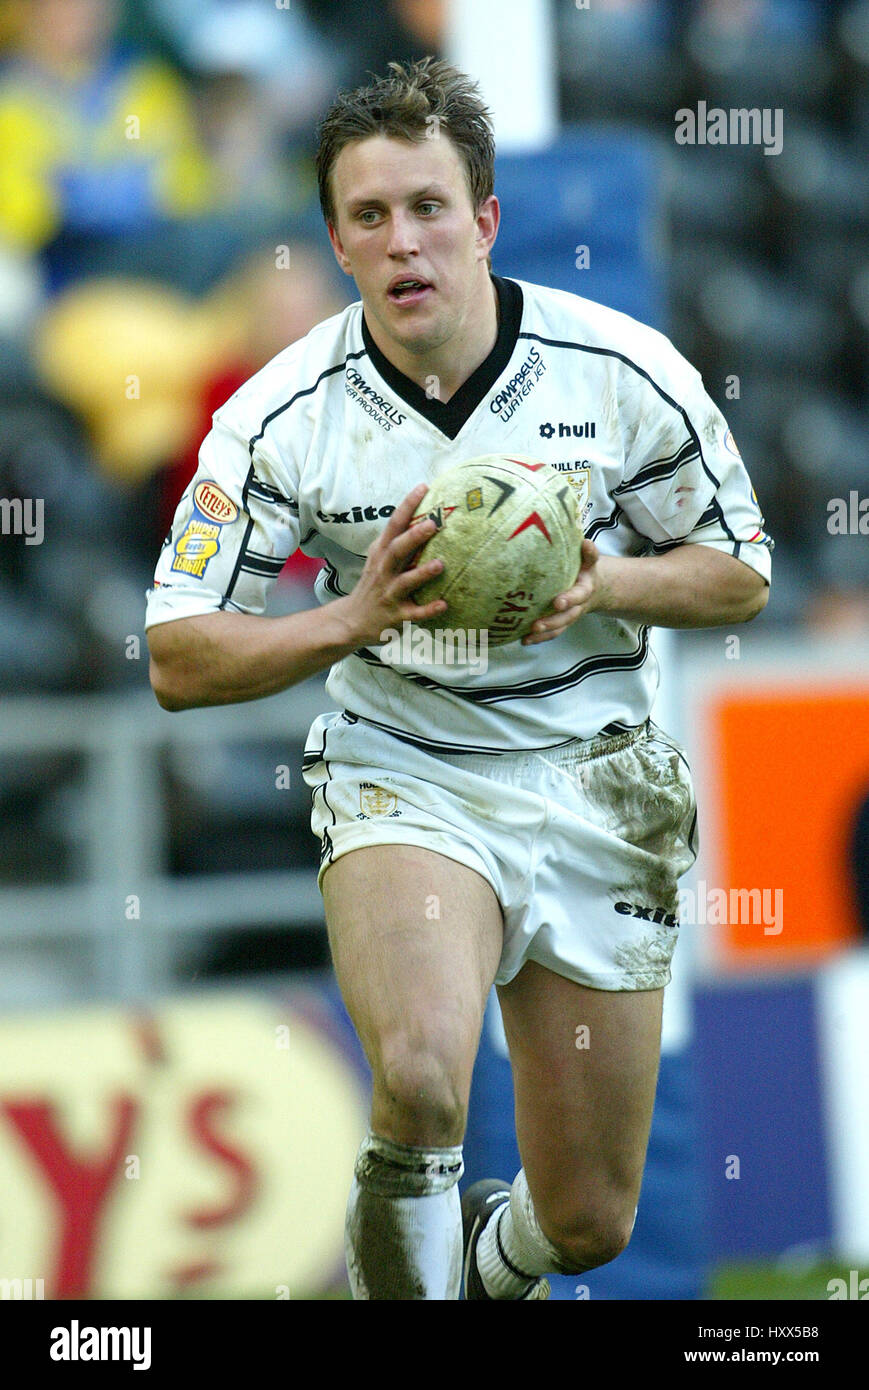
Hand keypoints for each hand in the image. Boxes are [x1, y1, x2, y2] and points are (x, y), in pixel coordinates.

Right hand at [337, 483, 447, 645]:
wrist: (351, 620)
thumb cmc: (374, 583)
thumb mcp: (379, 558)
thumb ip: (398, 539)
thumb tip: (427, 514)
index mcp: (382, 553)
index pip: (394, 524)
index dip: (408, 505)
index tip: (424, 487)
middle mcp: (384, 571)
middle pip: (397, 550)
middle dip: (414, 537)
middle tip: (434, 523)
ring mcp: (390, 594)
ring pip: (406, 582)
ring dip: (422, 573)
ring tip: (441, 564)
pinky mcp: (396, 616)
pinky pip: (414, 614)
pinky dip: (428, 610)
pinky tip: (444, 605)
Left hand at [521, 538, 607, 644]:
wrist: (596, 588)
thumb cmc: (586, 570)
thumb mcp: (589, 560)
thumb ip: (588, 553)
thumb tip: (584, 542)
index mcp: (585, 588)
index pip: (579, 594)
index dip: (569, 599)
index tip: (558, 602)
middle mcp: (579, 604)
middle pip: (568, 615)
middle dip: (553, 621)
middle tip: (537, 624)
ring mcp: (571, 615)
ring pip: (560, 626)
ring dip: (545, 631)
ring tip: (530, 633)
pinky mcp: (563, 622)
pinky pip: (553, 633)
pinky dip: (539, 638)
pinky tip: (524, 640)